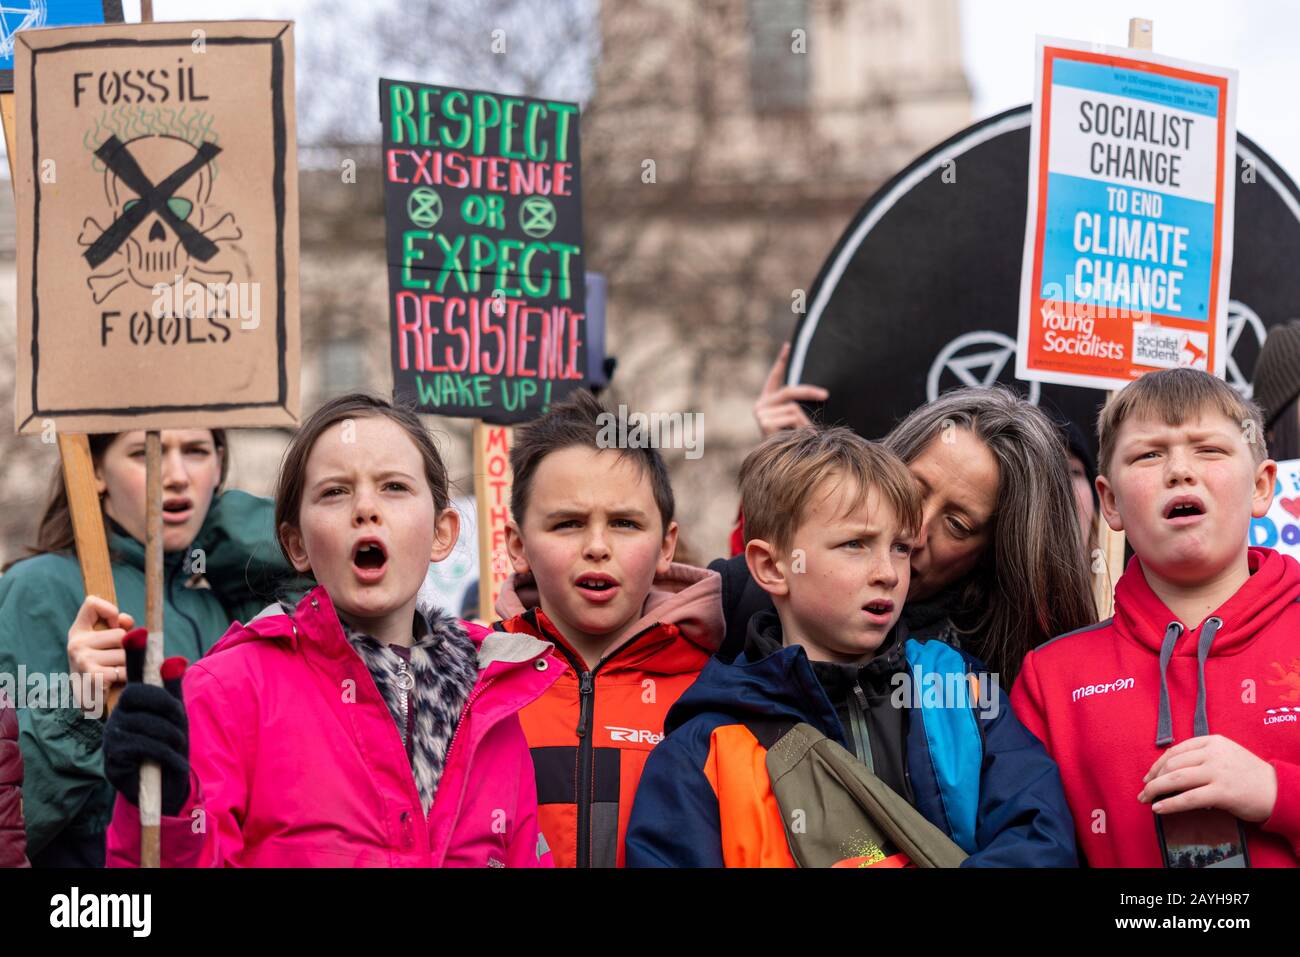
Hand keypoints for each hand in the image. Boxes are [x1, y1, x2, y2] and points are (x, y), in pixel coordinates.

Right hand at [67, 595, 132, 712]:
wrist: (89, 703)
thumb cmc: (103, 667)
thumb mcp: (105, 642)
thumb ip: (119, 625)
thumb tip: (126, 621)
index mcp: (78, 631)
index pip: (91, 603)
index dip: (110, 610)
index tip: (115, 624)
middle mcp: (76, 643)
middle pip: (121, 634)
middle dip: (128, 647)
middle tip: (118, 660)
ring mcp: (83, 660)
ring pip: (127, 653)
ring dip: (130, 664)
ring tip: (118, 673)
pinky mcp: (93, 676)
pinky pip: (126, 670)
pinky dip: (129, 677)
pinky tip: (118, 682)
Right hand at [102, 666, 190, 816]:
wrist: (164, 788)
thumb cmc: (170, 745)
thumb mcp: (177, 716)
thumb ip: (174, 689)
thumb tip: (176, 658)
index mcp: (134, 699)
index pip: (133, 671)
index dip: (135, 652)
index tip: (138, 630)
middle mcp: (118, 712)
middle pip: (139, 693)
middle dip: (166, 706)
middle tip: (180, 722)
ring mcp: (112, 734)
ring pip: (146, 722)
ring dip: (171, 736)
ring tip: (179, 748)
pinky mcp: (112, 757)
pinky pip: (144, 746)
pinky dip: (166, 754)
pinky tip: (173, 762)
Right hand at [753, 342, 828, 436]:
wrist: (776, 468)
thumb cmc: (789, 444)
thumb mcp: (796, 424)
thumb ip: (799, 410)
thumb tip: (820, 395)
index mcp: (768, 401)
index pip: (774, 377)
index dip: (781, 361)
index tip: (788, 345)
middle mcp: (761, 404)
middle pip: (790, 391)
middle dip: (809, 392)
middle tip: (827, 395)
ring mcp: (760, 412)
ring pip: (794, 408)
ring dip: (804, 423)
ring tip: (803, 437)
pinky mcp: (764, 420)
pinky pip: (791, 417)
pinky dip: (800, 428)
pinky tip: (796, 439)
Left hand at [1138, 734, 1277, 822]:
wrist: (1278, 791)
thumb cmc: (1249, 775)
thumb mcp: (1225, 756)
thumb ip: (1201, 757)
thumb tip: (1170, 771)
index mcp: (1212, 741)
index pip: (1175, 751)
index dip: (1157, 765)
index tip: (1148, 776)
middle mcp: (1213, 753)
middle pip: (1172, 764)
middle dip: (1153, 779)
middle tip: (1144, 791)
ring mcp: (1218, 772)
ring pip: (1176, 779)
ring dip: (1155, 790)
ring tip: (1146, 799)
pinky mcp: (1222, 792)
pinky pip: (1189, 798)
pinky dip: (1170, 804)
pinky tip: (1159, 809)